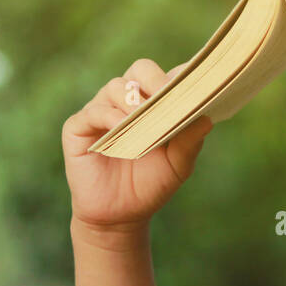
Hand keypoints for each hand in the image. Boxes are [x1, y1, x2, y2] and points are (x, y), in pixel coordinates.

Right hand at [62, 58, 211, 237]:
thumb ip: (190, 142)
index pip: (169, 76)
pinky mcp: (78, 127)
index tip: (197, 80)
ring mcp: (102, 110)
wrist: (120, 216)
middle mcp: (127, 100)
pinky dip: (109, 116)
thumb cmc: (151, 184)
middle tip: (167, 94)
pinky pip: (93, 111)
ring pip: (116, 86)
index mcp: (154, 102)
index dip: (183, 74)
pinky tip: (121, 128)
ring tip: (144, 116)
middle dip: (155, 79)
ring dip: (132, 99)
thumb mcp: (177, 166)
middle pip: (140, 69)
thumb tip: (207, 119)